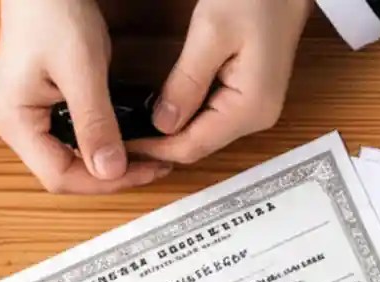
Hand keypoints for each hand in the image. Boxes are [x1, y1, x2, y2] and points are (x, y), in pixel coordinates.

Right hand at [0, 0, 172, 193]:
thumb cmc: (51, 10)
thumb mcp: (81, 69)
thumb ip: (94, 122)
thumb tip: (111, 171)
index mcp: (15, 122)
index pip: (60, 176)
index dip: (103, 182)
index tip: (143, 171)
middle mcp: (17, 127)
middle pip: (65, 173)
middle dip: (110, 176)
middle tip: (153, 167)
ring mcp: (30, 117)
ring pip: (71, 159)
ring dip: (109, 163)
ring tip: (147, 158)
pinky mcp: (45, 106)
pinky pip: (74, 138)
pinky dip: (102, 142)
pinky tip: (128, 139)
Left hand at [129, 0, 310, 164]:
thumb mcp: (211, 34)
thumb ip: (186, 82)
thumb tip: (162, 124)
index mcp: (251, 108)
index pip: (193, 146)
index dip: (154, 150)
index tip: (121, 144)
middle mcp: (258, 117)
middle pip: (199, 145)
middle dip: (160, 146)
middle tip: (122, 139)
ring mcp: (257, 108)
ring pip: (204, 134)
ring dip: (170, 135)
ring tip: (135, 129)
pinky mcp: (251, 96)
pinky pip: (213, 118)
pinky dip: (186, 119)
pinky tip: (163, 112)